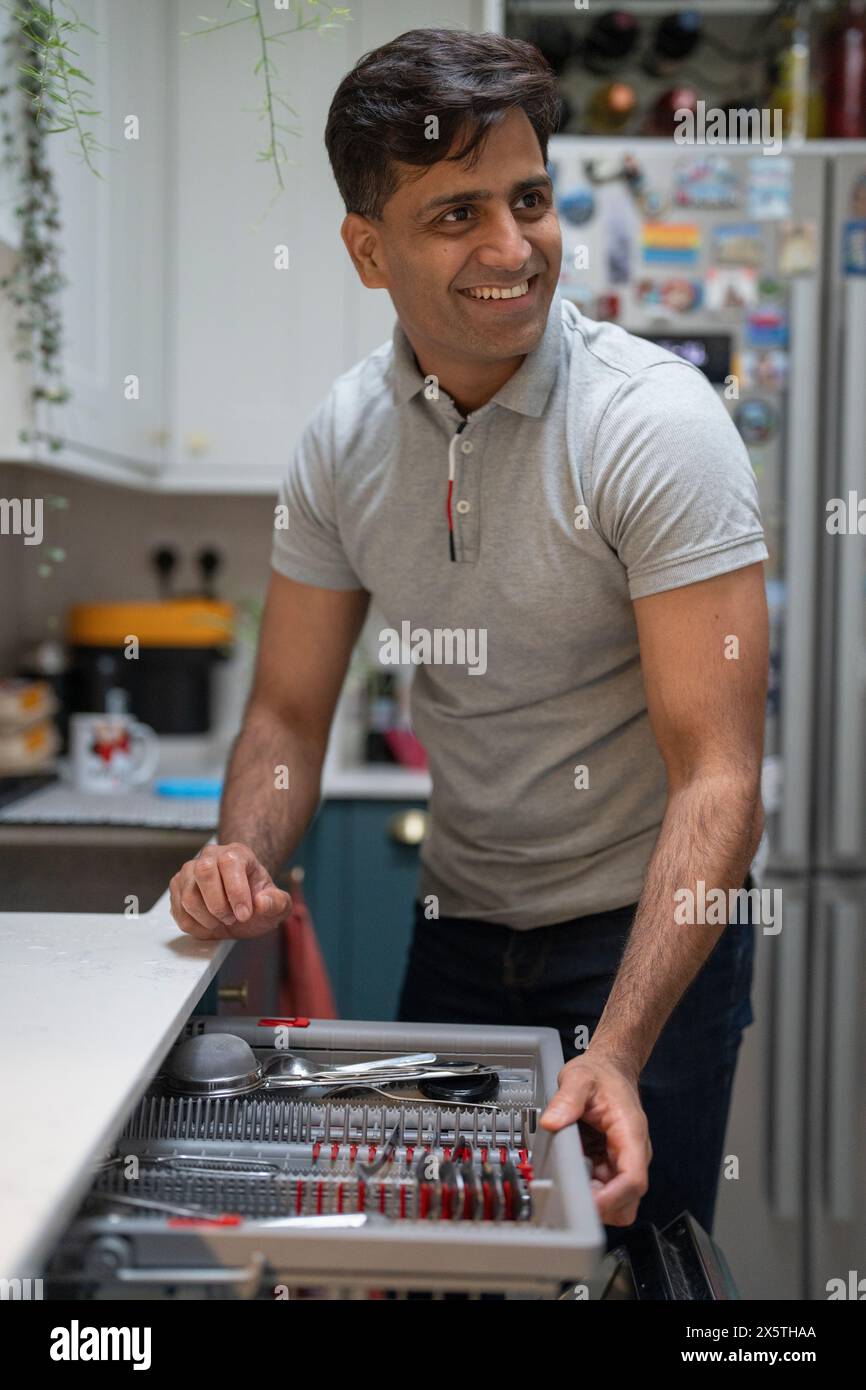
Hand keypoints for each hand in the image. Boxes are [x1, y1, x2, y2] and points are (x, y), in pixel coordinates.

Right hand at [169, 842, 291, 939]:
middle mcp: (210, 856)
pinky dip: (194, 924)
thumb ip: (277, 903)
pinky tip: (208, 924)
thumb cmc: (257, 899)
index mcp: (237, 854)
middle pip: (203, 873)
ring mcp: (190, 870)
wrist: (241, 903)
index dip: (236, 892)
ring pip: (188, 895)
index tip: (244, 915)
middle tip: (231, 919)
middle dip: (218, 905)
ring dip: (206, 918)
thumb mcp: (277, 904)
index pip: (230, 864)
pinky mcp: (177, 886)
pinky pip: (178, 909)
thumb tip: (262, 902)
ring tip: (221, 921)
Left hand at [540, 1049, 650, 1226]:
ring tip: (569, 1174)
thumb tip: (552, 1122)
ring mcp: (621, 1162)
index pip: (634, 1180)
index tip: (587, 1201)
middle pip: (627, 1201)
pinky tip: (572, 1168)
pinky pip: (602, 1190)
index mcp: (631, 1134)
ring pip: (615, 1202)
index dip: (612, 1198)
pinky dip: (585, 1187)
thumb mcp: (579, 1078)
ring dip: (591, 1197)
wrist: (610, 1070)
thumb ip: (566, 1099)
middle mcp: (632, 1154)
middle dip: (600, 1204)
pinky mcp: (610, 1166)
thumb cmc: (600, 1075)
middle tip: (571, 1187)